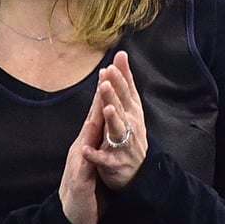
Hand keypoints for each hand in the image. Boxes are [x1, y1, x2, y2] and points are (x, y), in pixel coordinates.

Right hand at [59, 84, 105, 223]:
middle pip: (91, 120)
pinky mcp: (79, 182)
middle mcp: (81, 150)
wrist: (72, 219)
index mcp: (87, 145)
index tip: (110, 72)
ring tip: (100, 102)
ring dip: (92, 120)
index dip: (104, 95)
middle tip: (106, 73)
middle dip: (99, 98)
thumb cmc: (84, 189)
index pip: (97, 116)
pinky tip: (86, 148)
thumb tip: (100, 121)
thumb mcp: (91, 161)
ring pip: (86, 139)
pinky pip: (83, 168)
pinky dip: (86, 157)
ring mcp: (78, 165)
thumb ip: (95, 141)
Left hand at [83, 49, 148, 191]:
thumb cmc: (131, 131)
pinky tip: (86, 150)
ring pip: (117, 130)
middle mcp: (129, 124)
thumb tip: (120, 54)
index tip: (111, 66)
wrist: (138, 169)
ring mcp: (123, 143)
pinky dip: (96, 155)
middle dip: (113, 94)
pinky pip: (105, 159)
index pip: (125, 91)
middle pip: (120, 107)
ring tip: (106, 108)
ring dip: (112, 119)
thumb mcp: (131, 106)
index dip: (119, 79)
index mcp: (131, 110)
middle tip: (106, 82)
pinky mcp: (116, 162)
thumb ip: (124, 81)